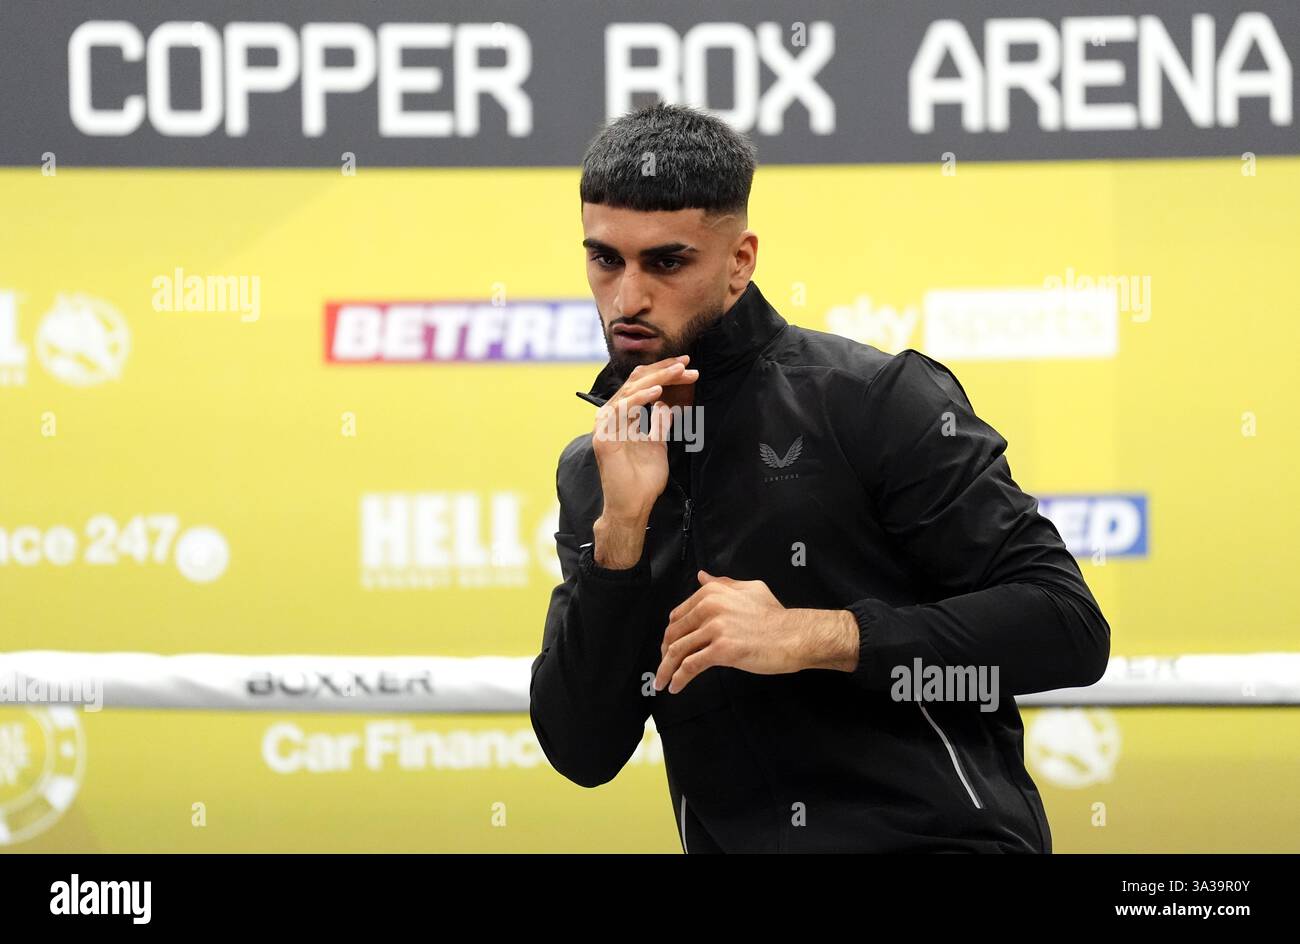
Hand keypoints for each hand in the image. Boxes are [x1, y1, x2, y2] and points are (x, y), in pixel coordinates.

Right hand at [591, 355, 698, 521]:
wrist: (633, 506)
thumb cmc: (643, 480)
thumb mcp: (657, 445)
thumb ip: (659, 425)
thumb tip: (666, 406)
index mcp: (622, 417)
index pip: (641, 385)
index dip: (662, 373)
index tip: (686, 365)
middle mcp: (611, 417)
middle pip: (636, 383)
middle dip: (663, 370)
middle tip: (686, 362)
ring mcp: (605, 426)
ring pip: (631, 391)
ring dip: (656, 378)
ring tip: (678, 371)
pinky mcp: (604, 438)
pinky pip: (622, 410)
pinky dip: (640, 398)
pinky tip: (658, 391)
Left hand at [655, 571, 858, 693]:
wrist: (794, 635)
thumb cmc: (775, 616)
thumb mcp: (749, 589)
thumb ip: (722, 584)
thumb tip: (701, 576)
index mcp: (713, 593)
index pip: (678, 615)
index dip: (670, 635)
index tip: (667, 648)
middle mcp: (710, 607)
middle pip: (674, 634)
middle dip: (664, 654)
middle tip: (662, 668)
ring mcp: (715, 628)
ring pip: (678, 651)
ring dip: (665, 670)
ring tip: (661, 682)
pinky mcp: (722, 650)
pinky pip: (691, 666)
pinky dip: (679, 678)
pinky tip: (675, 687)